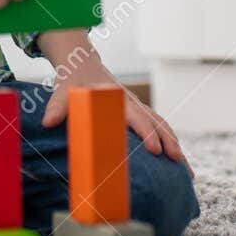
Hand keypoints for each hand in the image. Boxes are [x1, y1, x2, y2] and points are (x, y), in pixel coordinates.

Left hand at [40, 55, 193, 175]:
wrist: (82, 64)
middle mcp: (131, 102)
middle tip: (177, 162)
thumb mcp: (63, 93)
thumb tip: (48, 122)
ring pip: (163, 126)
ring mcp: (138, 106)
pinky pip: (160, 127)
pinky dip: (172, 143)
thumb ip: (57, 107)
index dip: (146, 133)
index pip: (135, 116)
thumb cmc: (73, 82)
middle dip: (168, 142)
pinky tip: (179, 161)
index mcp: (115, 98)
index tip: (155, 150)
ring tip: (187, 171)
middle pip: (156, 122)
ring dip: (176, 146)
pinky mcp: (140, 113)